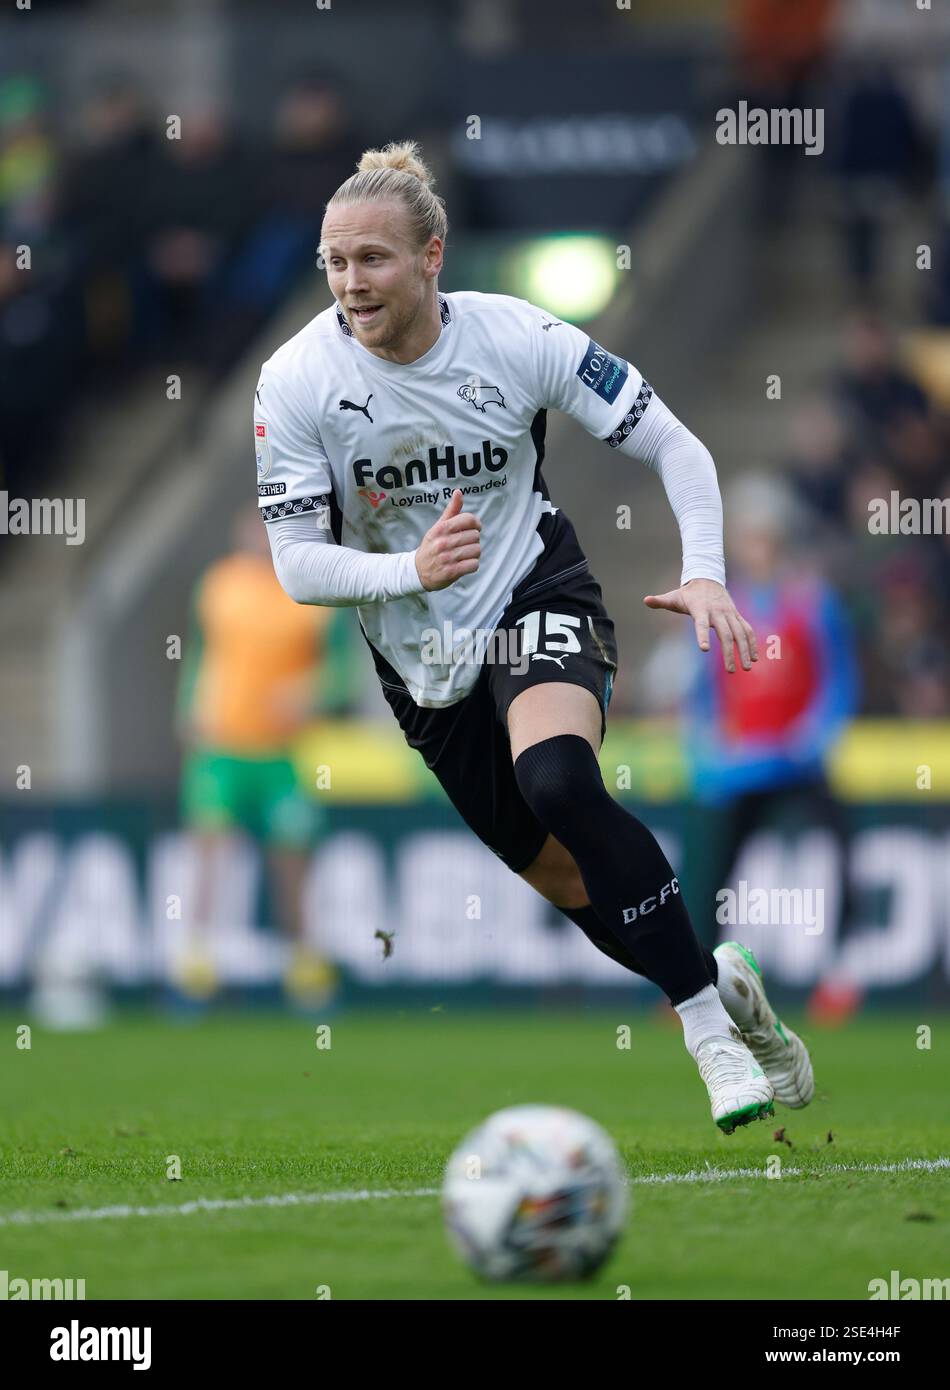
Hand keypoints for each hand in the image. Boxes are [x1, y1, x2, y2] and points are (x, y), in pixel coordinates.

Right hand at [414, 488, 481, 590]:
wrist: (418, 571)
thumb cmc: (431, 546)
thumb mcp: (438, 527)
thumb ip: (451, 510)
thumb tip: (458, 492)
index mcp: (441, 528)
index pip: (469, 519)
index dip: (476, 523)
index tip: (474, 528)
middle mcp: (443, 542)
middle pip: (475, 535)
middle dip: (473, 540)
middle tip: (465, 544)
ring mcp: (447, 558)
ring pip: (476, 550)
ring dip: (474, 553)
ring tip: (465, 555)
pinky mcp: (451, 572)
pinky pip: (473, 565)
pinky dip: (472, 565)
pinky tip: (464, 564)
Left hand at [643, 577, 757, 672]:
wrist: (708, 578)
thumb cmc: (688, 593)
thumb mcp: (674, 596)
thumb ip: (661, 601)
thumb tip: (645, 600)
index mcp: (701, 609)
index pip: (702, 624)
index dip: (703, 635)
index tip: (705, 649)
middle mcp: (718, 612)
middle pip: (726, 634)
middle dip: (729, 653)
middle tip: (730, 671)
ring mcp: (729, 613)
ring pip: (740, 633)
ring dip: (745, 650)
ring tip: (747, 668)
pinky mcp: (737, 615)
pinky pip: (747, 629)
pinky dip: (752, 642)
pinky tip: (754, 657)